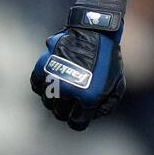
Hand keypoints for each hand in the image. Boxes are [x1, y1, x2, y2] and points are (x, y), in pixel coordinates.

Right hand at [30, 6, 125, 130]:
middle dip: (66, 112)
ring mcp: (52, 79)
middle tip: (71, 105)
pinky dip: (43, 86)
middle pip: (60, 114)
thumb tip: (92, 117)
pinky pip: (37, 85)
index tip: (79, 117)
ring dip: (55, 100)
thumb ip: (106, 106)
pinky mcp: (42, 67)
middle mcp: (68, 91)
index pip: (77, 122)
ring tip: (63, 92)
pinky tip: (51, 82)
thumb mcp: (117, 84)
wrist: (94, 32)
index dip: (80, 121)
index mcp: (88, 98)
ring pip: (47, 102)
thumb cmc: (108, 59)